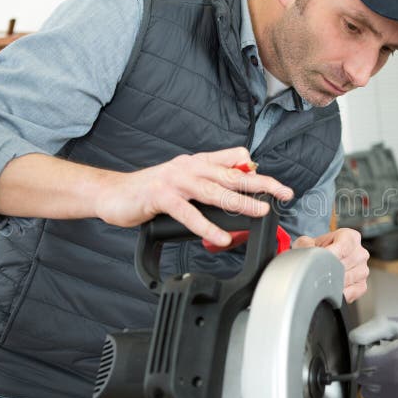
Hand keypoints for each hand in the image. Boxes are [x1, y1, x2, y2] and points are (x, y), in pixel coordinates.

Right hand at [95, 147, 293, 246]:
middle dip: (261, 184)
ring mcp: (176, 180)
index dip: (256, 171)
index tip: (275, 186)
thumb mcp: (185, 180)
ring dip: (240, 202)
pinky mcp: (161, 197)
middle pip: (233, 174)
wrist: (113, 193)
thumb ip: (209, 182)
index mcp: (198, 162)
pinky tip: (220, 237)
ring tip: (261, 212)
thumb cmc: (151, 190)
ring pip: (215, 191)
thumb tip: (238, 185)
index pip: (234, 160)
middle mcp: (190, 167)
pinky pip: (188, 213)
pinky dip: (206, 226)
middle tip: (284, 193)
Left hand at [293, 228, 369, 302]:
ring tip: (323, 278)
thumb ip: (305, 244)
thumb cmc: (317, 251)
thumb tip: (307, 251)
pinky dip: (339, 293)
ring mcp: (363, 269)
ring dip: (332, 282)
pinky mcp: (362, 285)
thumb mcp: (307, 243)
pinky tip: (331, 289)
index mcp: (350, 237)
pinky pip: (351, 292)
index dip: (330, 254)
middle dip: (328, 270)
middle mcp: (360, 252)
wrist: (321, 262)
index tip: (319, 261)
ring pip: (347, 279)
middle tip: (317, 271)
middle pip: (344, 264)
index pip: (344, 246)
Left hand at [349, 317, 397, 397]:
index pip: (362, 361)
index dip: (367, 354)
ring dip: (375, 386)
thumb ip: (375, 327)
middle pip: (362, 379)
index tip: (379, 350)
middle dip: (370, 369)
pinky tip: (397, 390)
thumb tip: (353, 339)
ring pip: (368, 396)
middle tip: (389, 363)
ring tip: (395, 376)